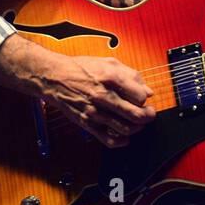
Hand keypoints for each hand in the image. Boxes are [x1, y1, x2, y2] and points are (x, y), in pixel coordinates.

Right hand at [0, 36, 155, 146]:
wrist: (54, 77)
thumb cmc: (81, 68)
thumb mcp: (108, 63)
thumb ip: (131, 76)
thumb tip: (147, 91)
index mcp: (111, 78)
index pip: (140, 96)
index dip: (145, 99)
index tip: (143, 99)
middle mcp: (103, 96)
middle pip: (136, 115)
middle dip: (148, 117)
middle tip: (149, 115)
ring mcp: (94, 111)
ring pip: (125, 129)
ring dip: (137, 128)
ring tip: (137, 123)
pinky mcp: (87, 123)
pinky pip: (108, 139)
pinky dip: (121, 141)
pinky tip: (125, 136)